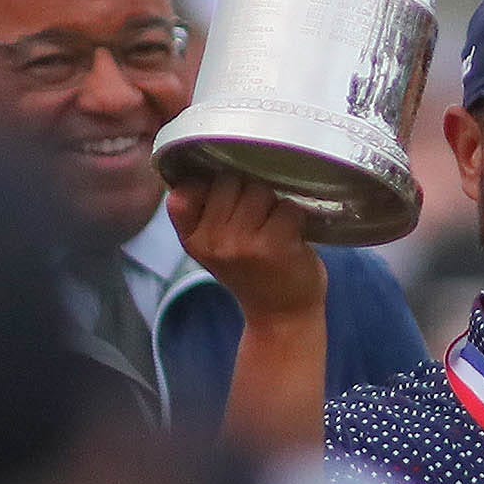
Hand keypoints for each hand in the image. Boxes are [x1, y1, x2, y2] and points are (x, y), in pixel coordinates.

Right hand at [167, 172, 325, 324]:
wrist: (280, 316)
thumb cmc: (251, 272)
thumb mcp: (212, 247)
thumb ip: (200, 212)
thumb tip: (201, 168)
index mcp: (193, 238)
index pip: (188, 189)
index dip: (209, 185)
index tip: (227, 201)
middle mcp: (212, 241)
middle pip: (229, 180)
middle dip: (247, 190)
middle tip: (257, 219)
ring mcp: (243, 243)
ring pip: (259, 189)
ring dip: (273, 203)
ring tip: (274, 227)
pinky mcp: (275, 245)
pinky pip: (287, 206)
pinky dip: (295, 216)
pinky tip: (291, 236)